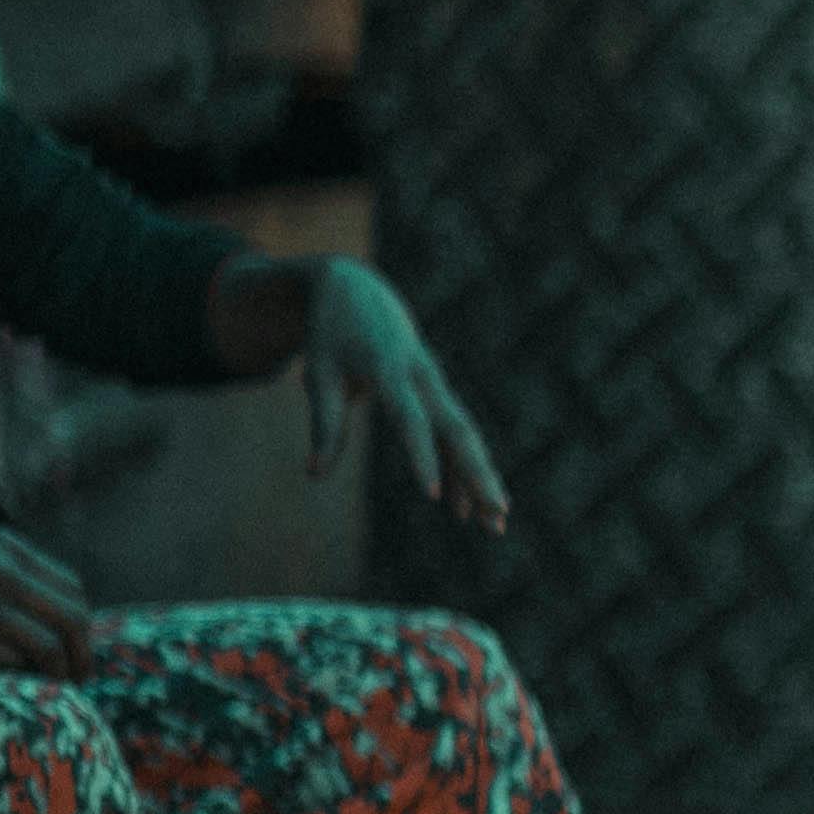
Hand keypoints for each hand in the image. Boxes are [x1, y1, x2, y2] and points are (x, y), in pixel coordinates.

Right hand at [0, 524, 98, 672]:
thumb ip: (8, 572)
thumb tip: (45, 615)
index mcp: (6, 545)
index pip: (72, 587)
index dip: (82, 622)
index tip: (80, 644)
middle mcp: (2, 569)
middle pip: (73, 616)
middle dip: (83, 652)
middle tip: (80, 675)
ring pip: (48, 643)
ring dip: (57, 670)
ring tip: (53, 685)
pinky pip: (9, 658)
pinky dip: (18, 672)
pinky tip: (13, 678)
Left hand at [212, 255, 514, 533]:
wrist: (358, 290)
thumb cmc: (331, 335)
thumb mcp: (319, 374)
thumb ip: (324, 424)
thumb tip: (315, 475)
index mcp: (390, 368)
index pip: (411, 418)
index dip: (423, 456)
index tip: (433, 496)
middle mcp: (424, 378)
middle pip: (458, 430)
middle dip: (478, 474)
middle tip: (497, 514)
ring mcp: (436, 386)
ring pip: (465, 436)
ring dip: (481, 479)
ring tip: (496, 523)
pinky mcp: (437, 395)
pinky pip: (453, 436)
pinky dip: (460, 469)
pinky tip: (467, 509)